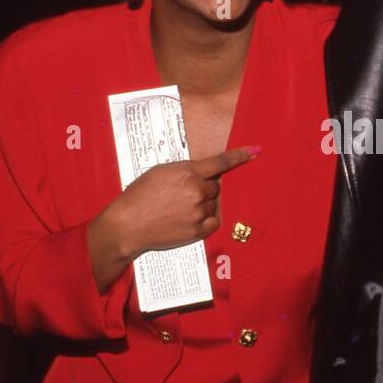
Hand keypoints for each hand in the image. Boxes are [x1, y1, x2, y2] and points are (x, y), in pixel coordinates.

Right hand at [88, 147, 258, 290]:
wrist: (127, 225)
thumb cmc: (139, 195)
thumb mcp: (160, 172)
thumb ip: (184, 170)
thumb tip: (201, 173)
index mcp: (188, 172)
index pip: (220, 162)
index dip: (240, 156)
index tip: (256, 151)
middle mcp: (197, 191)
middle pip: (215, 187)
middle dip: (203, 188)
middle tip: (183, 195)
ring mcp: (198, 212)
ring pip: (213, 205)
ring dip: (202, 205)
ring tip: (179, 209)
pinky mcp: (197, 231)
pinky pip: (213, 222)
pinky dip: (205, 220)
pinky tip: (188, 220)